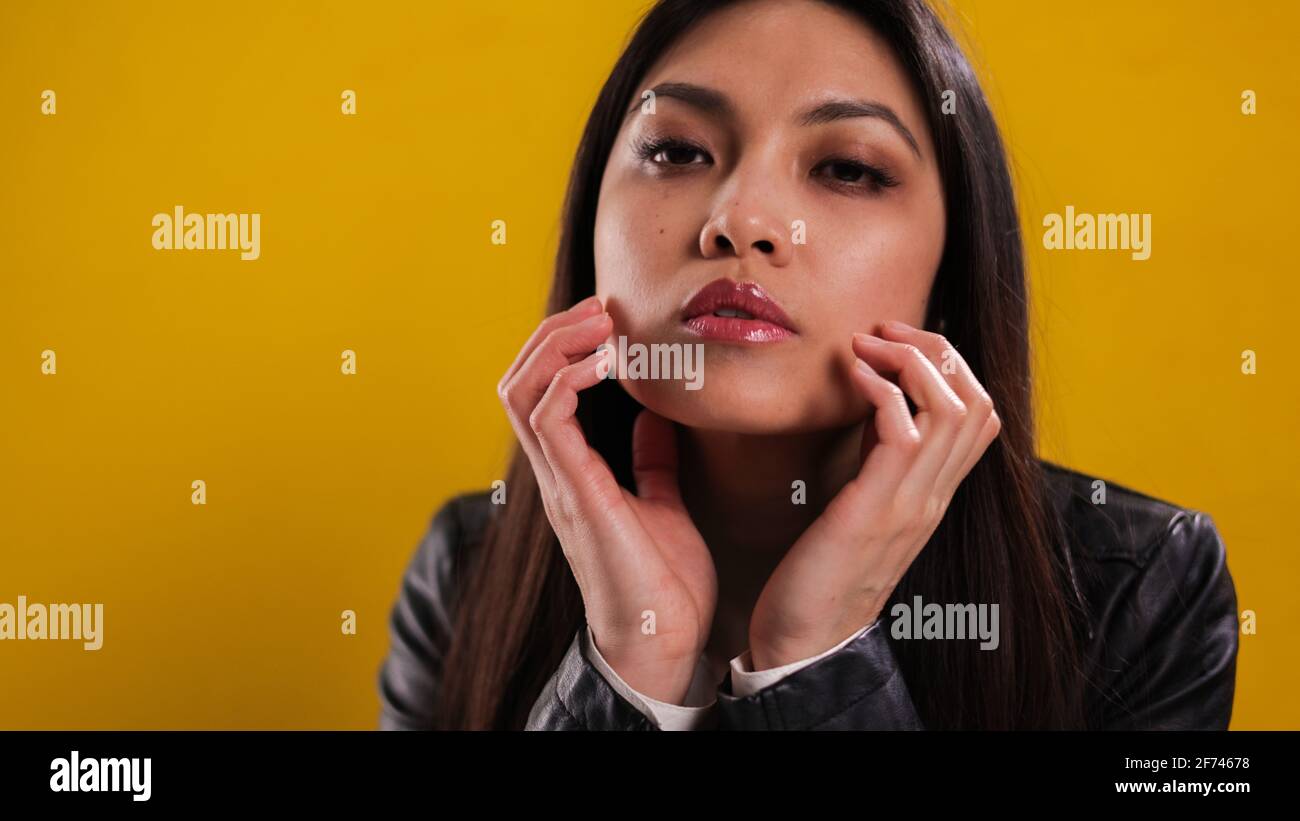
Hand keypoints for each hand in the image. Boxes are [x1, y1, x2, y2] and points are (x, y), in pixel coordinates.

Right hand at [498, 296, 716, 704]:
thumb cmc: (663, 584)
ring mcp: (559, 482)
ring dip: (557, 344)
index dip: (563, 347)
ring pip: (521, 390)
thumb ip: (652, 462)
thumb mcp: (663, 503)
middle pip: (518, 380)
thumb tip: (656, 417)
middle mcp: (555, 472)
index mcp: (572, 472)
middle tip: (602, 308)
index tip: (609, 321)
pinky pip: (549, 418)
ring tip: (601, 322)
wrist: (662, 642)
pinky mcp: (576, 493)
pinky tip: (609, 362)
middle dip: (553, 332)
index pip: (539, 392)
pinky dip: (570, 378)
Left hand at [747, 320, 1001, 669]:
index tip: (900, 344)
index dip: (951, 365)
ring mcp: (909, 504)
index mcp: (933, 495)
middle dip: (936, 348)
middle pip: (977, 399)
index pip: (981, 415)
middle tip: (884, 330)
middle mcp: (932, 497)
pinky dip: (880, 387)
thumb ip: (878, 463)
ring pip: (951, 407)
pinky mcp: (873, 510)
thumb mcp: (861, 507)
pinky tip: (851, 375)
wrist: (803, 642)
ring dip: (910, 357)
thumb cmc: (820, 574)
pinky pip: (902, 430)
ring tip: (867, 343)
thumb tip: (876, 407)